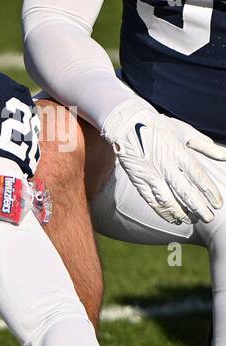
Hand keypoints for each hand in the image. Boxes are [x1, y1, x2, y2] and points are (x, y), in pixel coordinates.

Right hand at [102, 98, 225, 224]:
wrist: (127, 125)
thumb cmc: (160, 126)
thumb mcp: (185, 132)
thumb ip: (206, 146)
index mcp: (178, 153)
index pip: (197, 176)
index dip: (209, 192)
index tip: (217, 204)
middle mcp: (165, 166)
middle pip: (184, 191)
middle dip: (198, 207)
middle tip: (208, 218)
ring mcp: (150, 174)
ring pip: (166, 198)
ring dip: (180, 212)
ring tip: (190, 221)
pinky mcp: (138, 179)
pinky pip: (151, 199)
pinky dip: (161, 210)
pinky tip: (171, 218)